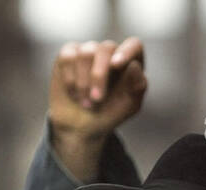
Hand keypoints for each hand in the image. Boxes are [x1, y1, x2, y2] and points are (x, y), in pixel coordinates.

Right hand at [47, 37, 146, 180]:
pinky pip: (68, 58)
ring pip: (86, 53)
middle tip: (96, 99)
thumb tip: (134, 65)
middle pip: (106, 48)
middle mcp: (110, 53)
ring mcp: (89, 51)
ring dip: (84, 83)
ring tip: (86, 103)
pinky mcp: (68, 55)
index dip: (126, 51)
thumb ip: (137, 87)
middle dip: (99, 75)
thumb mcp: (128, 107)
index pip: (134, 45)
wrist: (81, 127)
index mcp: (130, 62)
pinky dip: (70, 80)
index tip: (116, 65)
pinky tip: (73, 94)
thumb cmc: (109, 115)